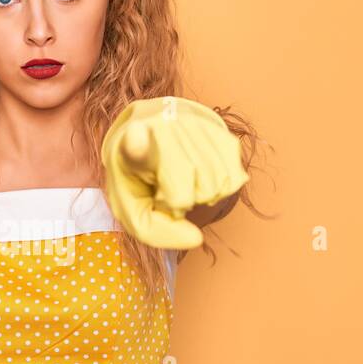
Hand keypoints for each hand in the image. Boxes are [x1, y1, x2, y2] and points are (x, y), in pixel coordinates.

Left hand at [101, 96, 248, 249]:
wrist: (151, 132)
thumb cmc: (140, 179)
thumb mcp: (132, 209)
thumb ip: (154, 232)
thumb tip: (196, 239)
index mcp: (128, 148)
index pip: (134, 147)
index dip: (136, 145)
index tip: (135, 138)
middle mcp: (161, 128)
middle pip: (185, 194)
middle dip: (178, 203)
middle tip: (165, 188)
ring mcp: (192, 124)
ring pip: (214, 187)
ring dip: (201, 195)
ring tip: (183, 179)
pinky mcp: (219, 128)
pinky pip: (234, 178)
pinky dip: (221, 187)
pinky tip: (201, 173)